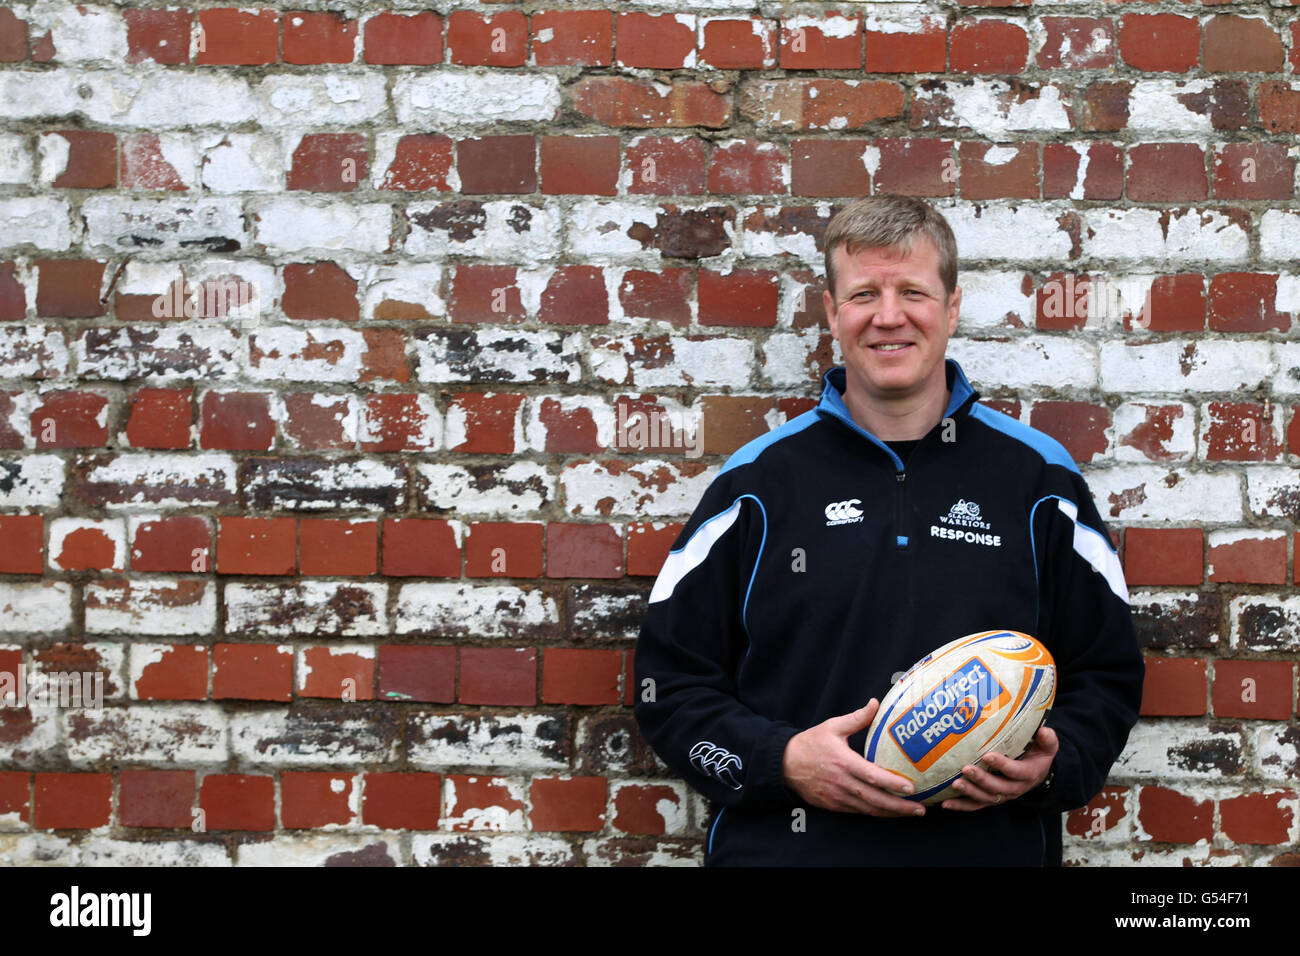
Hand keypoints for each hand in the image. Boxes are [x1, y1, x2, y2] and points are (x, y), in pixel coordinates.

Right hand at [782, 699, 925, 817]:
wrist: (784, 764)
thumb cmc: (810, 743)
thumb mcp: (833, 726)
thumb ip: (857, 718)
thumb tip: (875, 703)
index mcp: (843, 762)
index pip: (872, 776)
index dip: (892, 784)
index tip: (911, 788)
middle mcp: (842, 783)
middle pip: (875, 799)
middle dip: (899, 807)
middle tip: (921, 809)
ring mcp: (837, 797)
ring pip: (869, 809)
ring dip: (891, 813)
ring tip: (912, 813)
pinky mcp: (833, 805)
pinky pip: (859, 812)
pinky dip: (876, 813)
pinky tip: (890, 812)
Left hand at [941, 725, 1058, 810]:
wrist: (1038, 772)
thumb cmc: (1039, 754)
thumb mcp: (1048, 746)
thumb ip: (1047, 739)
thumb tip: (1044, 731)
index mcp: (1028, 774)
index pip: (1016, 771)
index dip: (1003, 765)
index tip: (988, 755)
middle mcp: (1015, 788)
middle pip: (998, 787)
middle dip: (981, 779)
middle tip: (966, 769)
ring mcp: (1002, 795)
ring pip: (986, 798)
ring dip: (970, 793)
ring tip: (955, 784)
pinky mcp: (992, 799)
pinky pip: (976, 805)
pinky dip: (961, 806)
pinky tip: (946, 804)